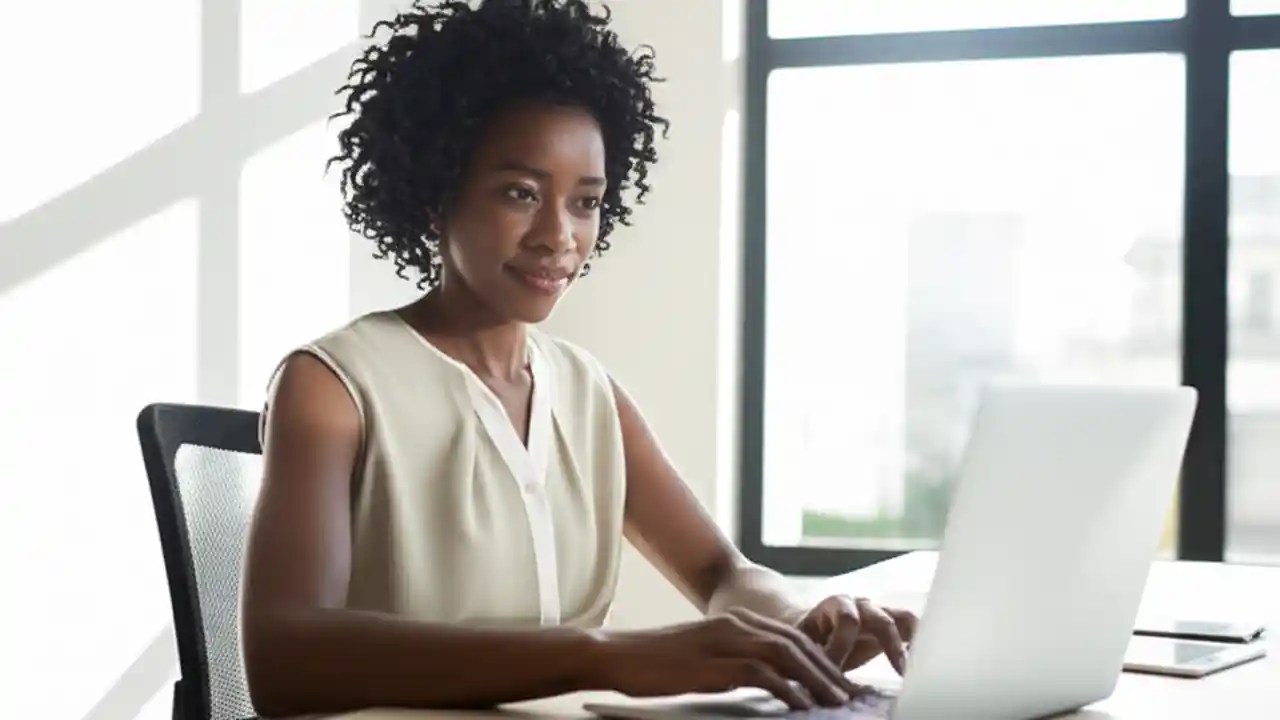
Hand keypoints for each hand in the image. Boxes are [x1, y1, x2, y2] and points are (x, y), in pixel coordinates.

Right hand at [594, 608, 865, 709]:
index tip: (841, 683)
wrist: (616, 654)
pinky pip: (762, 674)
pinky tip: (803, 706)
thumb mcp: (704, 658)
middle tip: (852, 696)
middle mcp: (737, 623)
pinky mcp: (714, 662)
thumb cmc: (656, 663)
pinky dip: (788, 689)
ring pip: (788, 656)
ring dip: (818, 680)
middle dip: (829, 671)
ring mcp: (726, 640)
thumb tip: (767, 684)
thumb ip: (734, 662)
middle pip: (798, 644)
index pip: (793, 637)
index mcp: (737, 620)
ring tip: (838, 704)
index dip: (822, 660)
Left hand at [793, 595, 918, 675]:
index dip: (843, 646)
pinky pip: (911, 629)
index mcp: (837, 604)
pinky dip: (919, 643)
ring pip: (904, 619)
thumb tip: (820, 674)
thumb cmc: (808, 636)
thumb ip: (813, 653)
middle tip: (895, 672)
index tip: (835, 670)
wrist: (814, 628)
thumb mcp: (804, 642)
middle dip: (889, 646)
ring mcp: (880, 613)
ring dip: (913, 642)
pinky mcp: (891, 627)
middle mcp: (862, 605)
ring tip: (918, 666)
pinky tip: (922, 665)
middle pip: (882, 618)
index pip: (848, 620)